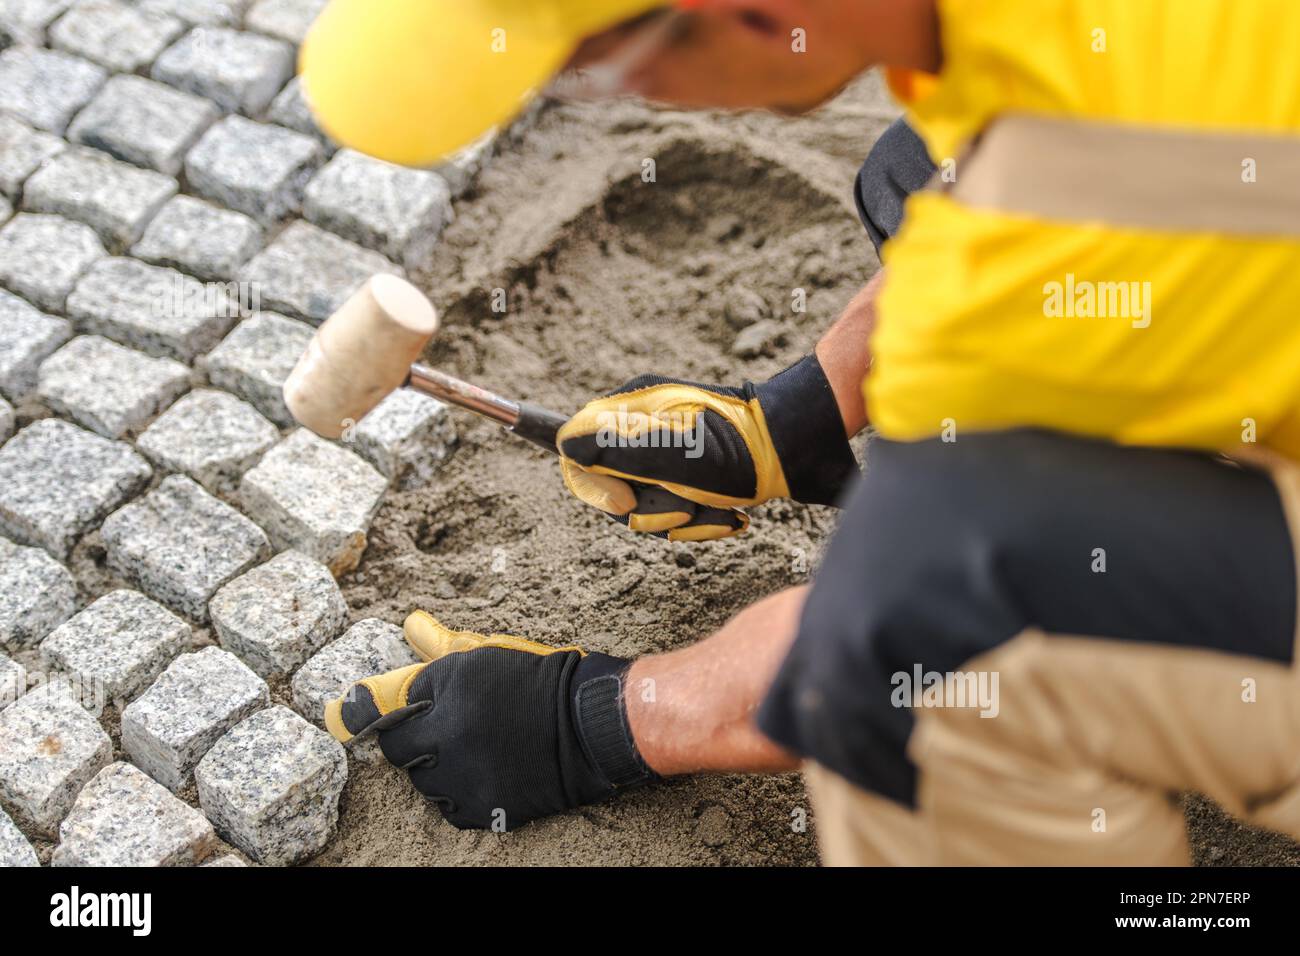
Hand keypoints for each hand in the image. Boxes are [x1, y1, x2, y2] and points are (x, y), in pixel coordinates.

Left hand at [325, 611, 654, 829]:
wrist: (592, 724)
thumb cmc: (540, 679)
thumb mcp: (489, 654)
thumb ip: (441, 646)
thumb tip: (409, 625)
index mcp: (446, 689)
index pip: (378, 711)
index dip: (364, 713)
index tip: (341, 716)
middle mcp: (449, 734)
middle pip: (397, 748)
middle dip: (414, 737)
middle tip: (446, 725)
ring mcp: (465, 776)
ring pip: (422, 780)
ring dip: (435, 766)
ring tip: (472, 747)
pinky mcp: (483, 808)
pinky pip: (448, 806)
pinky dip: (458, 792)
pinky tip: (482, 770)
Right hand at [557, 355, 857, 539]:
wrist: (801, 450)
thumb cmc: (736, 449)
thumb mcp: (666, 449)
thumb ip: (608, 447)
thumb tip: (561, 444)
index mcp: (631, 410)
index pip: (575, 450)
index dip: (593, 487)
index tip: (627, 503)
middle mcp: (645, 428)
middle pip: (613, 489)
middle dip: (649, 509)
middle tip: (686, 504)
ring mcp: (673, 453)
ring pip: (648, 508)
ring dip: (684, 519)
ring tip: (720, 507)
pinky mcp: (699, 475)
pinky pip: (680, 512)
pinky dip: (705, 520)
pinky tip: (732, 516)